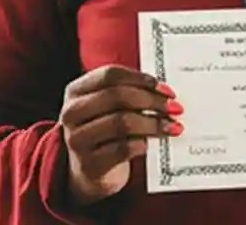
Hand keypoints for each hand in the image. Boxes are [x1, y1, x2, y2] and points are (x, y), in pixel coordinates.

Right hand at [59, 65, 181, 205]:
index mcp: (76, 91)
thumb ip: (129, 94)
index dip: (141, 79)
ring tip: (173, 127)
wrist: (89, 171)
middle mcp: (71, 112)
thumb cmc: (105, 132)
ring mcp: (77, 139)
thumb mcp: (108, 108)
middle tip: (175, 108)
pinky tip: (152, 143)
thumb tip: (166, 94)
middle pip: (117, 96)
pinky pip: (123, 149)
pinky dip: (143, 144)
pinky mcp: (89, 164)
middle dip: (152, 101)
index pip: (110, 75)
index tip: (166, 89)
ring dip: (153, 124)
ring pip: (121, 122)